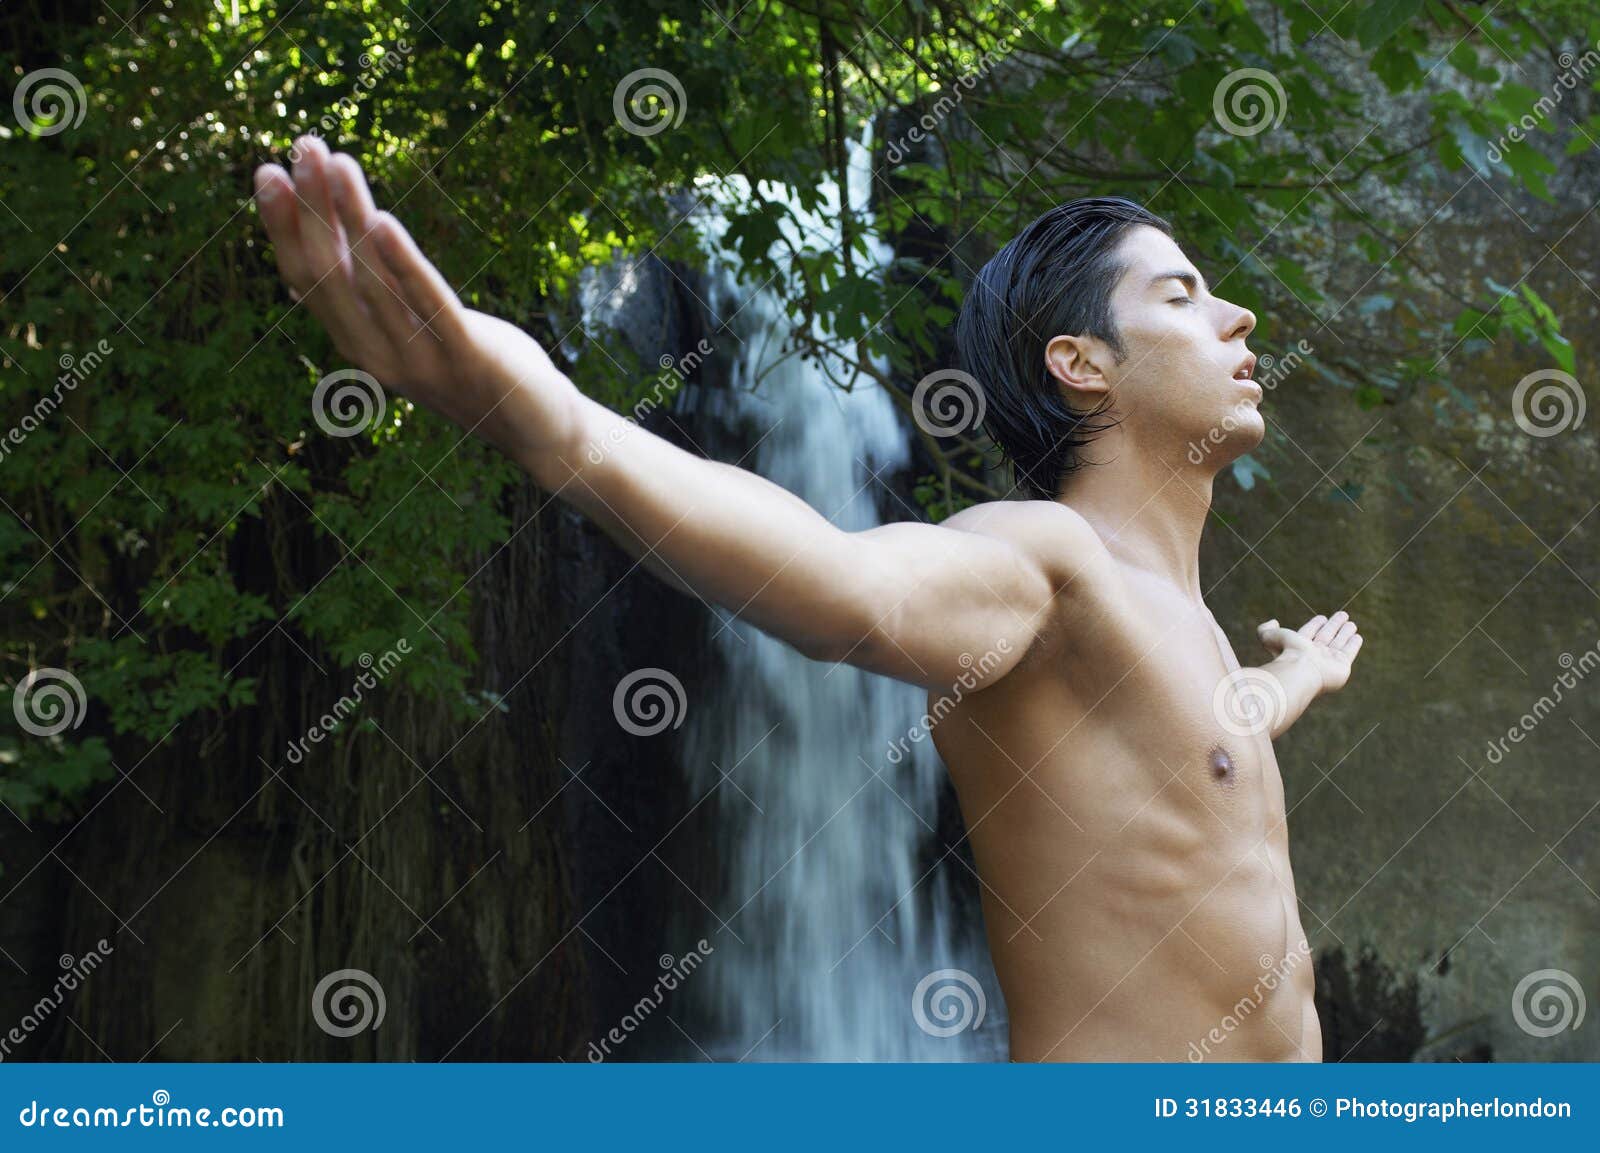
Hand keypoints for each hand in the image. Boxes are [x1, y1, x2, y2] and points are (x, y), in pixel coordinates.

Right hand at [252, 136, 585, 471]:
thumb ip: (360, 308)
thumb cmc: (470, 369)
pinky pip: (429, 304)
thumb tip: (291, 285)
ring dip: (352, 215)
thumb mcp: (406, 334)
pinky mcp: (467, 357)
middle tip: (303, 147)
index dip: (284, 227)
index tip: (268, 171)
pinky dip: (403, 262)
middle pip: (332, 274)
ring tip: (337, 163)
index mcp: (359, 345)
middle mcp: (379, 356)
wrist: (535, 428)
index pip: (305, 281)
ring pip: (374, 280)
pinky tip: (382, 219)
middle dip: (313, 207)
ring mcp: (421, 360)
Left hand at [1257, 610, 1362, 694]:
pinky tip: (1357, 636)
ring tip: (1351, 623)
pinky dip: (1353, 645)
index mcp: (1299, 647)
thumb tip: (1273, 621)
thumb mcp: (1269, 638)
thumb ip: (1265, 630)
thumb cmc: (1286, 655)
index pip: (1309, 633)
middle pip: (1326, 637)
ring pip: (1338, 643)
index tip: (1321, 617)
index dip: (1315, 625)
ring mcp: (1328, 661)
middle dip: (1333, 626)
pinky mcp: (1341, 666)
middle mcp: (1314, 654)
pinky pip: (1349, 653)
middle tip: (1342, 614)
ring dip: (1345, 633)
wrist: (1301, 673)